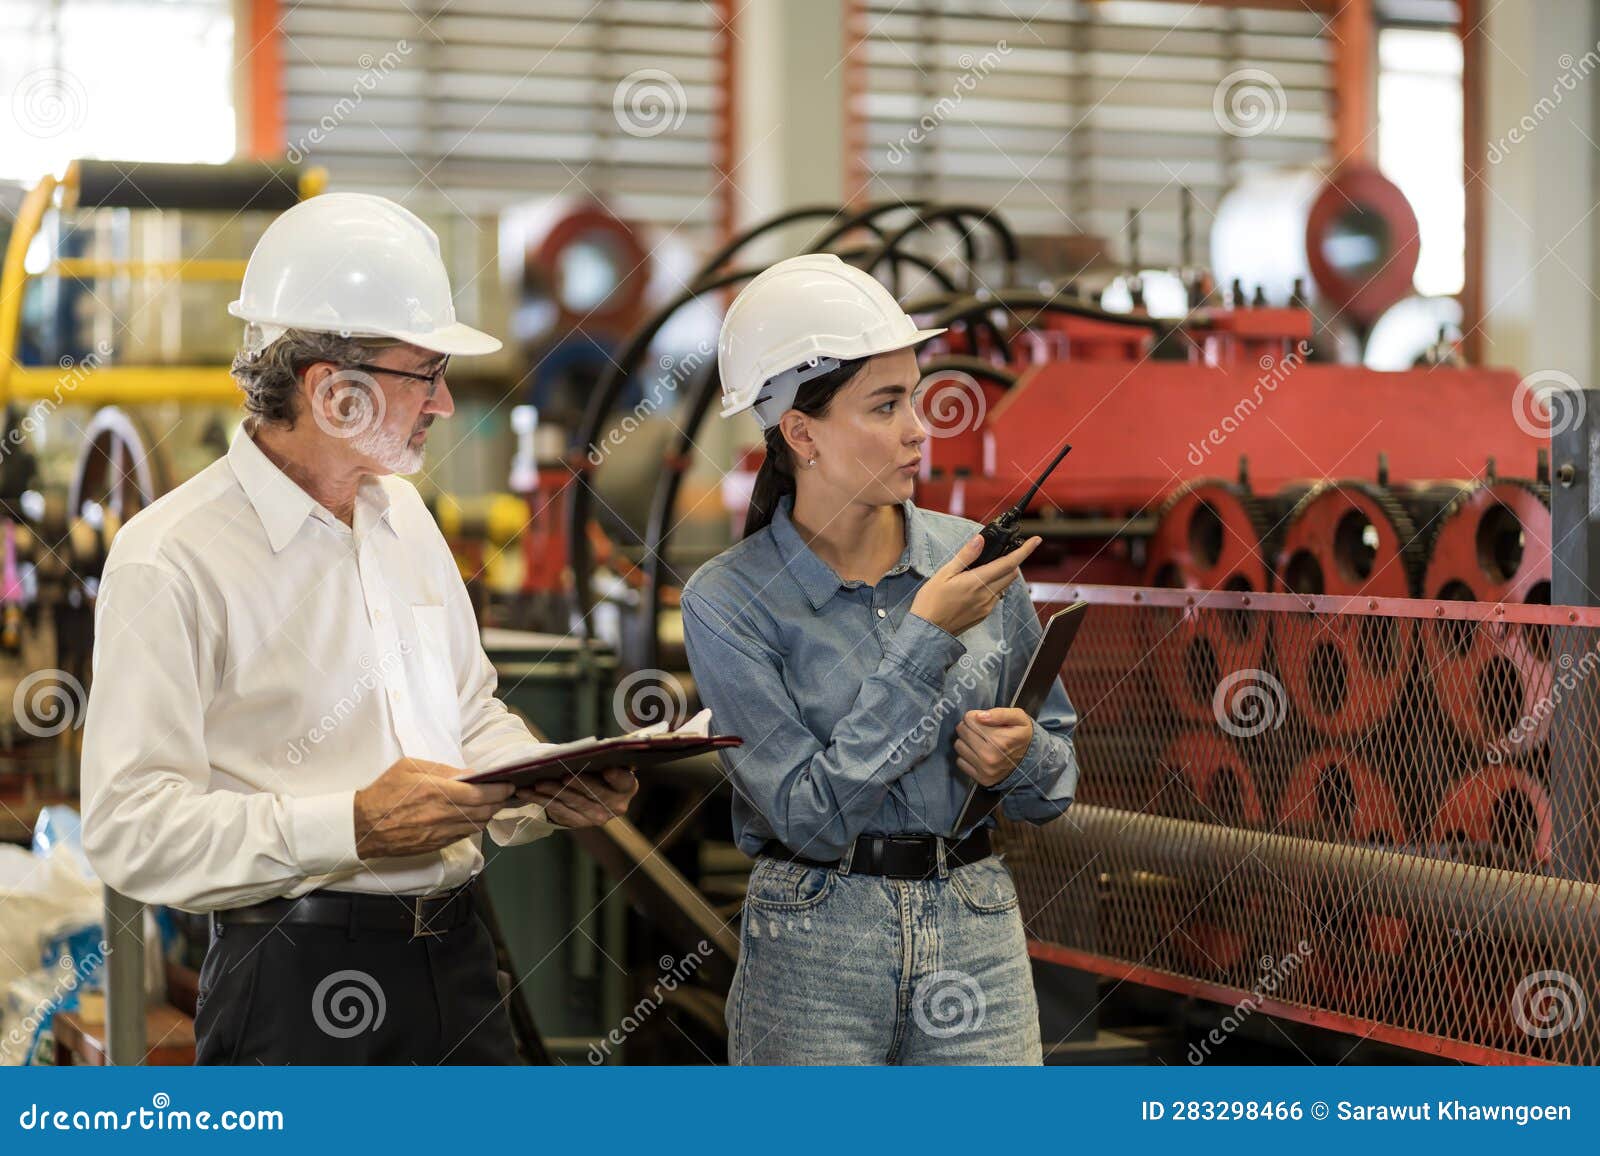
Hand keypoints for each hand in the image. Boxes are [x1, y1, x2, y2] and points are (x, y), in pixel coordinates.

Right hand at [353, 758, 514, 859]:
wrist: (362, 826)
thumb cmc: (384, 792)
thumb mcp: (409, 767)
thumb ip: (442, 770)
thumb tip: (470, 774)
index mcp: (436, 792)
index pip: (480, 794)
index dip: (499, 790)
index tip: (508, 783)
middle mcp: (441, 815)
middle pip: (484, 811)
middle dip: (499, 801)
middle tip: (505, 793)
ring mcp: (440, 833)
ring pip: (477, 826)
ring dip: (489, 814)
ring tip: (492, 803)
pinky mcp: (436, 845)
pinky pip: (464, 836)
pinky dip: (474, 825)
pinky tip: (473, 817)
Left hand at [524, 767, 638, 827]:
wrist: (592, 791)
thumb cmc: (599, 769)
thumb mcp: (604, 762)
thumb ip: (602, 757)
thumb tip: (587, 750)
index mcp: (627, 786)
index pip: (624, 781)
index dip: (617, 776)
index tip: (607, 769)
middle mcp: (616, 805)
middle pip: (595, 793)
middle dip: (579, 784)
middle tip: (564, 776)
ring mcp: (598, 816)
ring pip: (573, 802)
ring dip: (553, 792)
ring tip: (538, 783)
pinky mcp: (578, 822)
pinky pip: (557, 810)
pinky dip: (539, 800)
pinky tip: (526, 791)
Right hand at [910, 533, 1041, 637]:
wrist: (928, 631)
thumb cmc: (931, 601)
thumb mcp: (944, 574)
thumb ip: (965, 556)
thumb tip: (980, 540)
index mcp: (977, 583)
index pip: (1009, 564)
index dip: (1025, 551)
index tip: (1035, 540)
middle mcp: (987, 596)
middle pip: (1011, 574)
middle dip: (1012, 561)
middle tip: (1001, 552)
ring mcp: (987, 607)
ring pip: (1004, 585)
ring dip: (1002, 574)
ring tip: (984, 568)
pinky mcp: (984, 614)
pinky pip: (996, 596)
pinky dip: (993, 586)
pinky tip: (977, 585)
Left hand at [954, 707, 1034, 786]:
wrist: (1032, 762)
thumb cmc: (1022, 736)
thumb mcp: (1019, 718)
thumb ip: (1000, 713)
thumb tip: (979, 716)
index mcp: (999, 739)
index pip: (969, 719)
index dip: (975, 716)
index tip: (982, 720)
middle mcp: (990, 756)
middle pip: (962, 731)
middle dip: (969, 727)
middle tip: (981, 729)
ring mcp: (985, 769)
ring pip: (959, 746)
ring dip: (966, 741)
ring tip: (979, 741)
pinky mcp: (981, 779)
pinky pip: (960, 762)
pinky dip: (967, 756)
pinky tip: (978, 754)